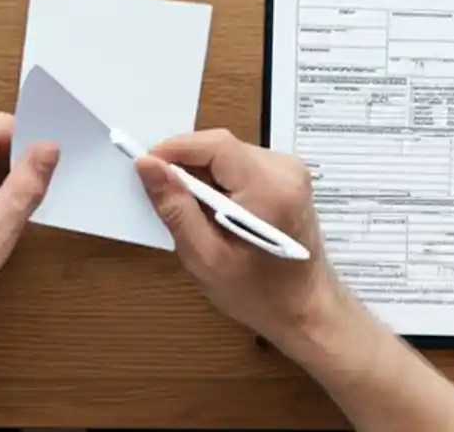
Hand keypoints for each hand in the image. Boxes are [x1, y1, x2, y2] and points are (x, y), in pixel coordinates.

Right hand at [135, 130, 361, 351]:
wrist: (308, 310)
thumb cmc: (260, 294)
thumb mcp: (206, 257)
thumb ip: (175, 208)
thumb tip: (147, 166)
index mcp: (269, 187)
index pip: (214, 144)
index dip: (174, 149)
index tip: (145, 168)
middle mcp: (285, 169)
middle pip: (220, 147)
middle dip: (186, 167)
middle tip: (165, 199)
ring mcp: (290, 171)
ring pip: (228, 155)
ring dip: (202, 176)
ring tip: (193, 214)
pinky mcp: (287, 177)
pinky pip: (241, 165)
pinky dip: (220, 182)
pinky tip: (215, 213)